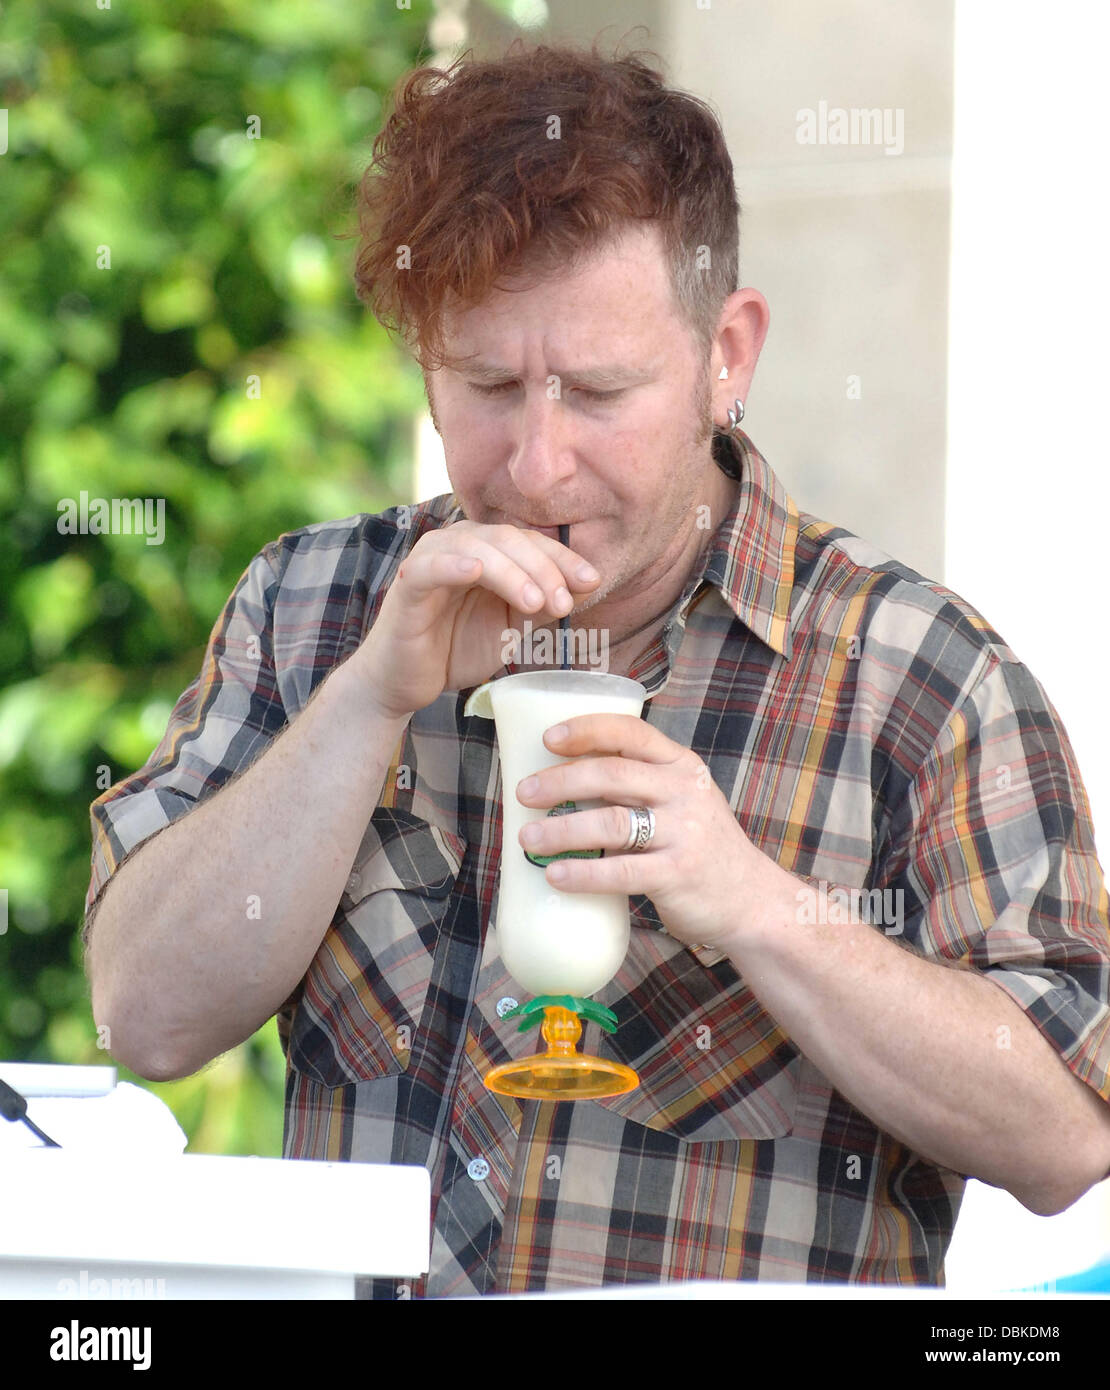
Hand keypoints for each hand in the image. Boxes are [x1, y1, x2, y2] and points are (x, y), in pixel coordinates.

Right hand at [352, 521, 601, 721]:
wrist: (406, 682)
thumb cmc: (455, 649)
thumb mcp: (512, 626)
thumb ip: (543, 604)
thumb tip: (587, 585)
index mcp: (486, 550)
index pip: (530, 542)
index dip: (563, 559)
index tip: (592, 581)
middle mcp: (459, 544)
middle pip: (509, 540)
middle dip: (543, 568)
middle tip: (565, 602)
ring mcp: (432, 560)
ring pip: (479, 548)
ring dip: (513, 572)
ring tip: (537, 602)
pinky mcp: (408, 583)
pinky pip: (433, 566)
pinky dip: (456, 564)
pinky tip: (478, 572)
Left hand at [514, 714, 759, 951]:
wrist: (751, 900)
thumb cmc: (700, 847)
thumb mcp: (682, 800)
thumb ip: (639, 786)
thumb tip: (562, 780)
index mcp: (681, 765)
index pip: (631, 733)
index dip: (586, 730)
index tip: (548, 739)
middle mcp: (684, 792)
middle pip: (612, 775)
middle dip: (561, 781)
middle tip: (524, 793)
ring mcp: (683, 833)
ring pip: (610, 822)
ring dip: (561, 829)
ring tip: (528, 839)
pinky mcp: (677, 875)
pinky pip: (621, 871)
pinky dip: (583, 873)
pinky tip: (556, 875)